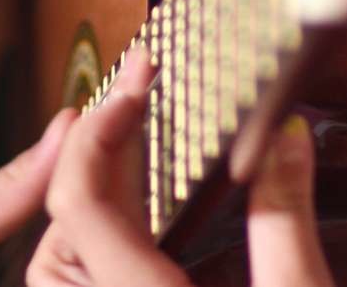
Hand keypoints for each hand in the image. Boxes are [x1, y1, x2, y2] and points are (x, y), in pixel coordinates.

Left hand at [28, 54, 335, 286]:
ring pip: (66, 263)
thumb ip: (285, 222)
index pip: (77, 201)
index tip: (136, 78)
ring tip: (131, 136)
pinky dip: (108, 236)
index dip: (98, 128)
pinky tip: (143, 209)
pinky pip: (94, 280)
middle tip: (131, 96)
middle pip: (60, 230)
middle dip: (91, 157)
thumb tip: (286, 136)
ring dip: (94, 199)